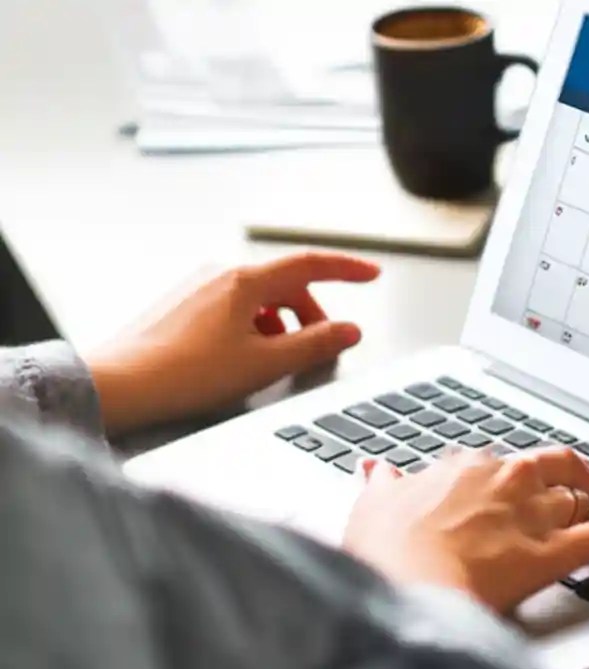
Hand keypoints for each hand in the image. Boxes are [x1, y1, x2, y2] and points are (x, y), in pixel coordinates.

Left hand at [87, 252, 379, 434]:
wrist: (119, 386)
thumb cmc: (185, 374)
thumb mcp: (265, 363)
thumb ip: (315, 345)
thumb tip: (349, 331)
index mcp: (243, 281)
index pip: (309, 264)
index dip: (346, 269)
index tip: (371, 274)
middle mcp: (219, 275)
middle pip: (285, 285)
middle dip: (311, 313)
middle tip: (323, 345)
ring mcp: (197, 289)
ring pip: (258, 299)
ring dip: (281, 324)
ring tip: (278, 360)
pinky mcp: (181, 308)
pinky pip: (233, 309)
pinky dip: (254, 328)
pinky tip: (244, 359)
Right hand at [343, 448, 588, 613]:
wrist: (408, 584)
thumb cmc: (388, 551)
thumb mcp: (372, 508)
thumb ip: (381, 486)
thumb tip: (376, 472)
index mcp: (465, 468)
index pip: (499, 463)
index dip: (509, 479)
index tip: (509, 490)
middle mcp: (507, 480)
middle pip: (550, 467)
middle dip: (567, 475)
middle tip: (574, 488)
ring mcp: (535, 513)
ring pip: (578, 498)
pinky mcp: (558, 550)